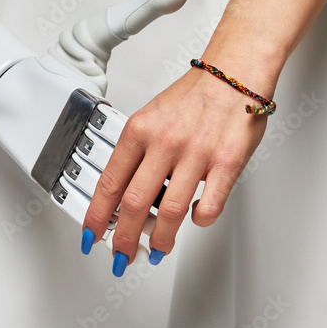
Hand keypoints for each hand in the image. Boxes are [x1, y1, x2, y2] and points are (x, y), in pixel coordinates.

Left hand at [81, 51, 276, 275]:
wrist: (234, 74)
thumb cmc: (194, 96)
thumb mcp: (151, 117)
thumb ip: (136, 152)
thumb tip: (120, 191)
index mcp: (140, 130)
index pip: (109, 182)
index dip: (97, 215)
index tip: (93, 233)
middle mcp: (165, 142)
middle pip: (135, 203)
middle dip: (125, 237)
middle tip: (123, 253)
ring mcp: (196, 154)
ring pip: (171, 212)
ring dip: (162, 239)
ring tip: (158, 249)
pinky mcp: (227, 162)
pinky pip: (209, 206)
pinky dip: (200, 221)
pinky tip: (195, 220)